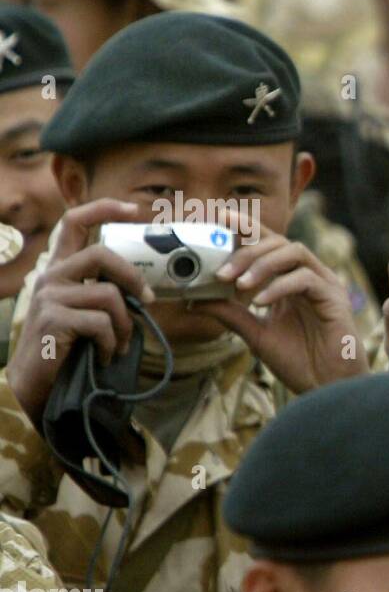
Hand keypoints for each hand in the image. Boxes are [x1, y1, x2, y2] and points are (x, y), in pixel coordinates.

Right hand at [8, 199, 153, 425]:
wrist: (38, 382)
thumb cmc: (69, 346)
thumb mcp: (87, 312)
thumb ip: (105, 293)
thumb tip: (145, 291)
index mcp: (61, 268)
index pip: (75, 222)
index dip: (103, 209)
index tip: (132, 209)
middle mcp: (52, 276)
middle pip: (102, 254)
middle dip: (133, 278)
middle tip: (149, 301)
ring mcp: (50, 296)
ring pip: (108, 294)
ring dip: (125, 324)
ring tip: (119, 343)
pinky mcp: (52, 318)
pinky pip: (101, 323)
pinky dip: (111, 343)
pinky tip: (104, 355)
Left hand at [195, 217, 366, 393]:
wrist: (325, 387)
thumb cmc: (299, 362)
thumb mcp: (255, 334)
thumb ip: (230, 313)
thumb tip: (194, 298)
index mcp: (292, 281)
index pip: (270, 245)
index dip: (248, 228)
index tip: (220, 218)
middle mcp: (310, 277)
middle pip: (279, 243)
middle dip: (247, 252)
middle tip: (221, 273)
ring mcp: (325, 285)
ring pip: (294, 252)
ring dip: (263, 263)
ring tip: (238, 285)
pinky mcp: (334, 298)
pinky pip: (305, 279)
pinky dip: (279, 286)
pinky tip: (259, 302)